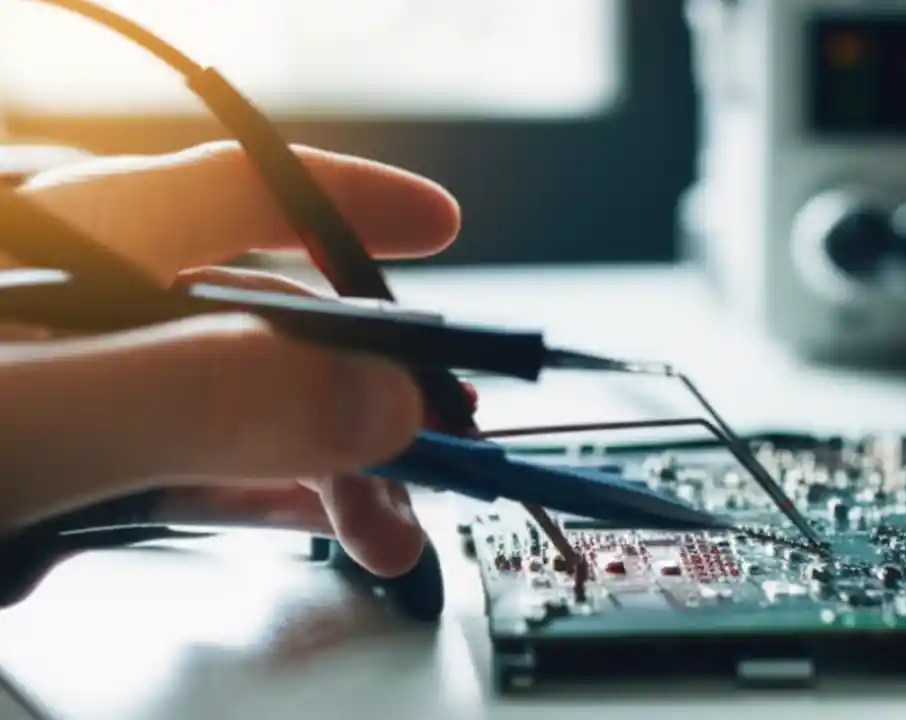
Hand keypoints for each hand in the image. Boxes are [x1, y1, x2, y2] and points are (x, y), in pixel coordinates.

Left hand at [0, 141, 462, 577]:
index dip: (350, 201)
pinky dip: (256, 488)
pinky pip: (180, 465)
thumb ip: (197, 395)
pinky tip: (310, 510)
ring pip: (231, 403)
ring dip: (324, 461)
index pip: (234, 189)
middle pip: (258, 318)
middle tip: (432, 448)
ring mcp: (67, 388)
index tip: (436, 225)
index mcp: (61, 245)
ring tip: (382, 526)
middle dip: (364, 387)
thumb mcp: (25, 418)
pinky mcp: (53, 464)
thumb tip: (373, 399)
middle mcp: (71, 303)